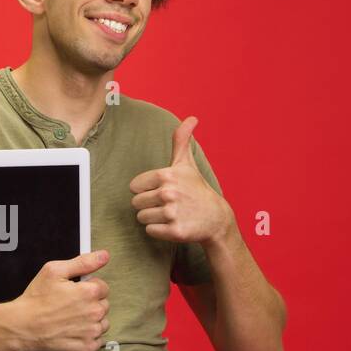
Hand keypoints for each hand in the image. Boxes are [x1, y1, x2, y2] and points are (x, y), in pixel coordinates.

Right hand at [9, 250, 110, 350]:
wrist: (22, 326)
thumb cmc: (36, 299)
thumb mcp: (54, 271)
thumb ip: (83, 262)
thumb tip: (104, 255)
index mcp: (89, 292)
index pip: (103, 287)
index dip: (88, 287)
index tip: (74, 292)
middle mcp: (95, 312)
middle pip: (104, 305)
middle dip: (91, 303)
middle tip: (69, 305)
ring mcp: (92, 332)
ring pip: (103, 323)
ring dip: (92, 320)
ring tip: (71, 319)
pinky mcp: (87, 348)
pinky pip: (97, 340)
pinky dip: (88, 336)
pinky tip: (73, 331)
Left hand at [129, 116, 231, 245]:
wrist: (216, 218)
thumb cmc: (196, 189)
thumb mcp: (187, 164)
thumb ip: (181, 141)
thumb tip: (191, 118)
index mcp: (166, 175)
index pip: (134, 187)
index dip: (145, 190)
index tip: (160, 191)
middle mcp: (168, 193)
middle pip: (136, 204)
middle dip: (148, 206)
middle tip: (166, 205)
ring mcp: (172, 213)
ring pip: (142, 218)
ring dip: (153, 219)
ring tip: (170, 215)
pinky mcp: (174, 231)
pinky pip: (150, 231)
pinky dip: (159, 231)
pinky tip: (173, 225)